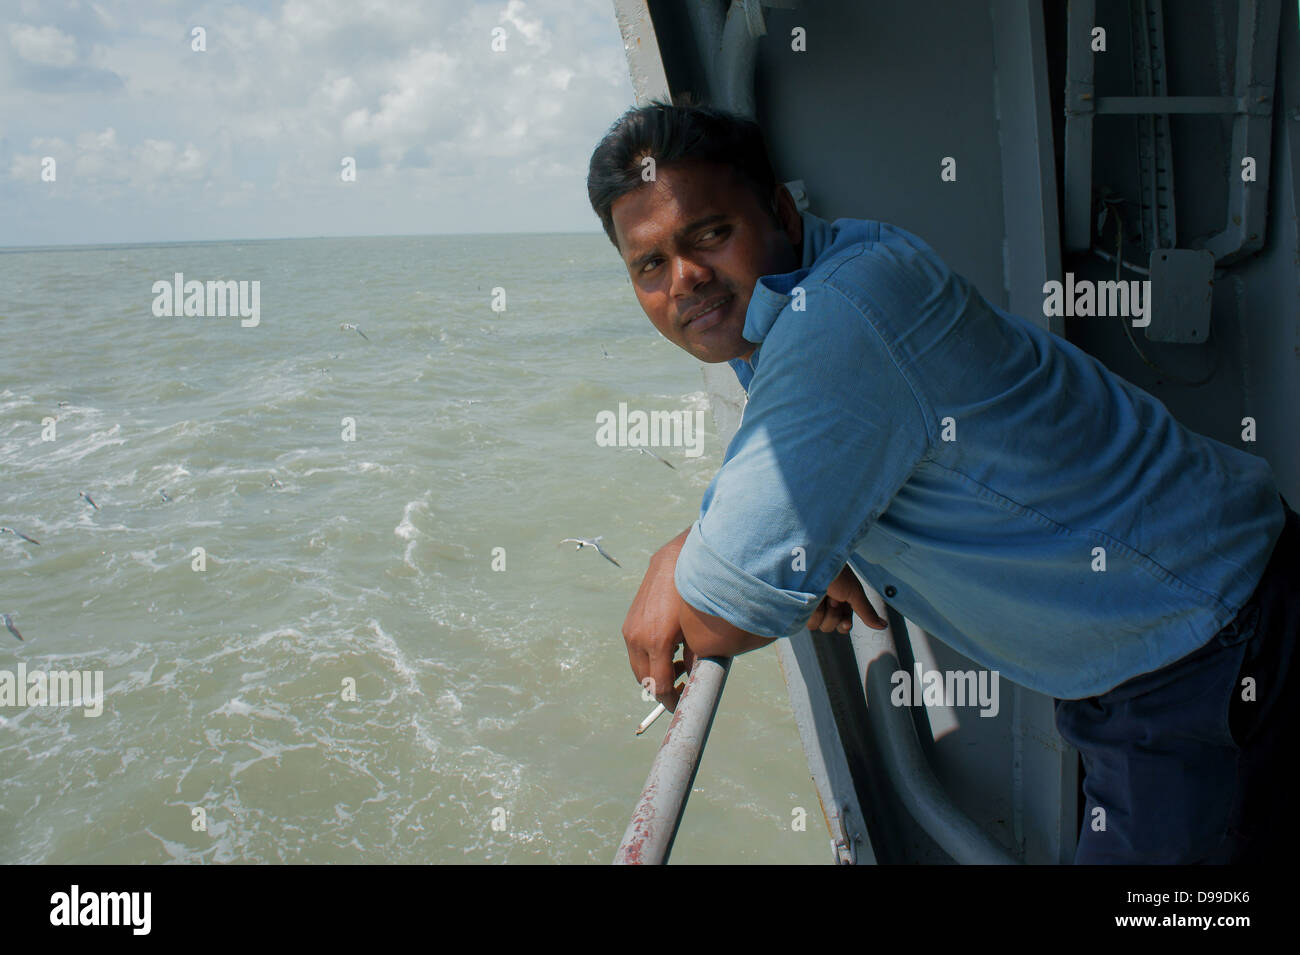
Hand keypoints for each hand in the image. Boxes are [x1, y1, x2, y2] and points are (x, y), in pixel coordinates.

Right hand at [622, 529, 694, 711]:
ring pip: (638, 664)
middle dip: (662, 687)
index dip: (671, 700)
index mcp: (655, 641)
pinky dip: (650, 655)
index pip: (658, 685)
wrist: (678, 557)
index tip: (682, 703)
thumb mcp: (699, 628)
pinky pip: (636, 647)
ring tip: (679, 664)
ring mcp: (631, 627)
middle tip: (682, 685)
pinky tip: (670, 646)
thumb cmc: (695, 592)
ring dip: (655, 671)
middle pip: (643, 679)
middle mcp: (637, 636)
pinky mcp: (630, 619)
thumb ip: (696, 656)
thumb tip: (696, 676)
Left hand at [806, 564, 887, 632]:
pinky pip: (801, 620)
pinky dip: (806, 610)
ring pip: (814, 625)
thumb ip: (867, 611)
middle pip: (828, 627)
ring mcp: (809, 603)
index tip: (843, 616)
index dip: (843, 624)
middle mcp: (824, 603)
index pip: (842, 625)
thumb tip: (883, 625)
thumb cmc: (835, 571)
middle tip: (831, 597)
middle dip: (831, 614)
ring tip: (818, 593)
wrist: (812, 559)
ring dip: (818, 611)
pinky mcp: (796, 604)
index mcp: (840, 601)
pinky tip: (807, 596)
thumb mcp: (854, 591)